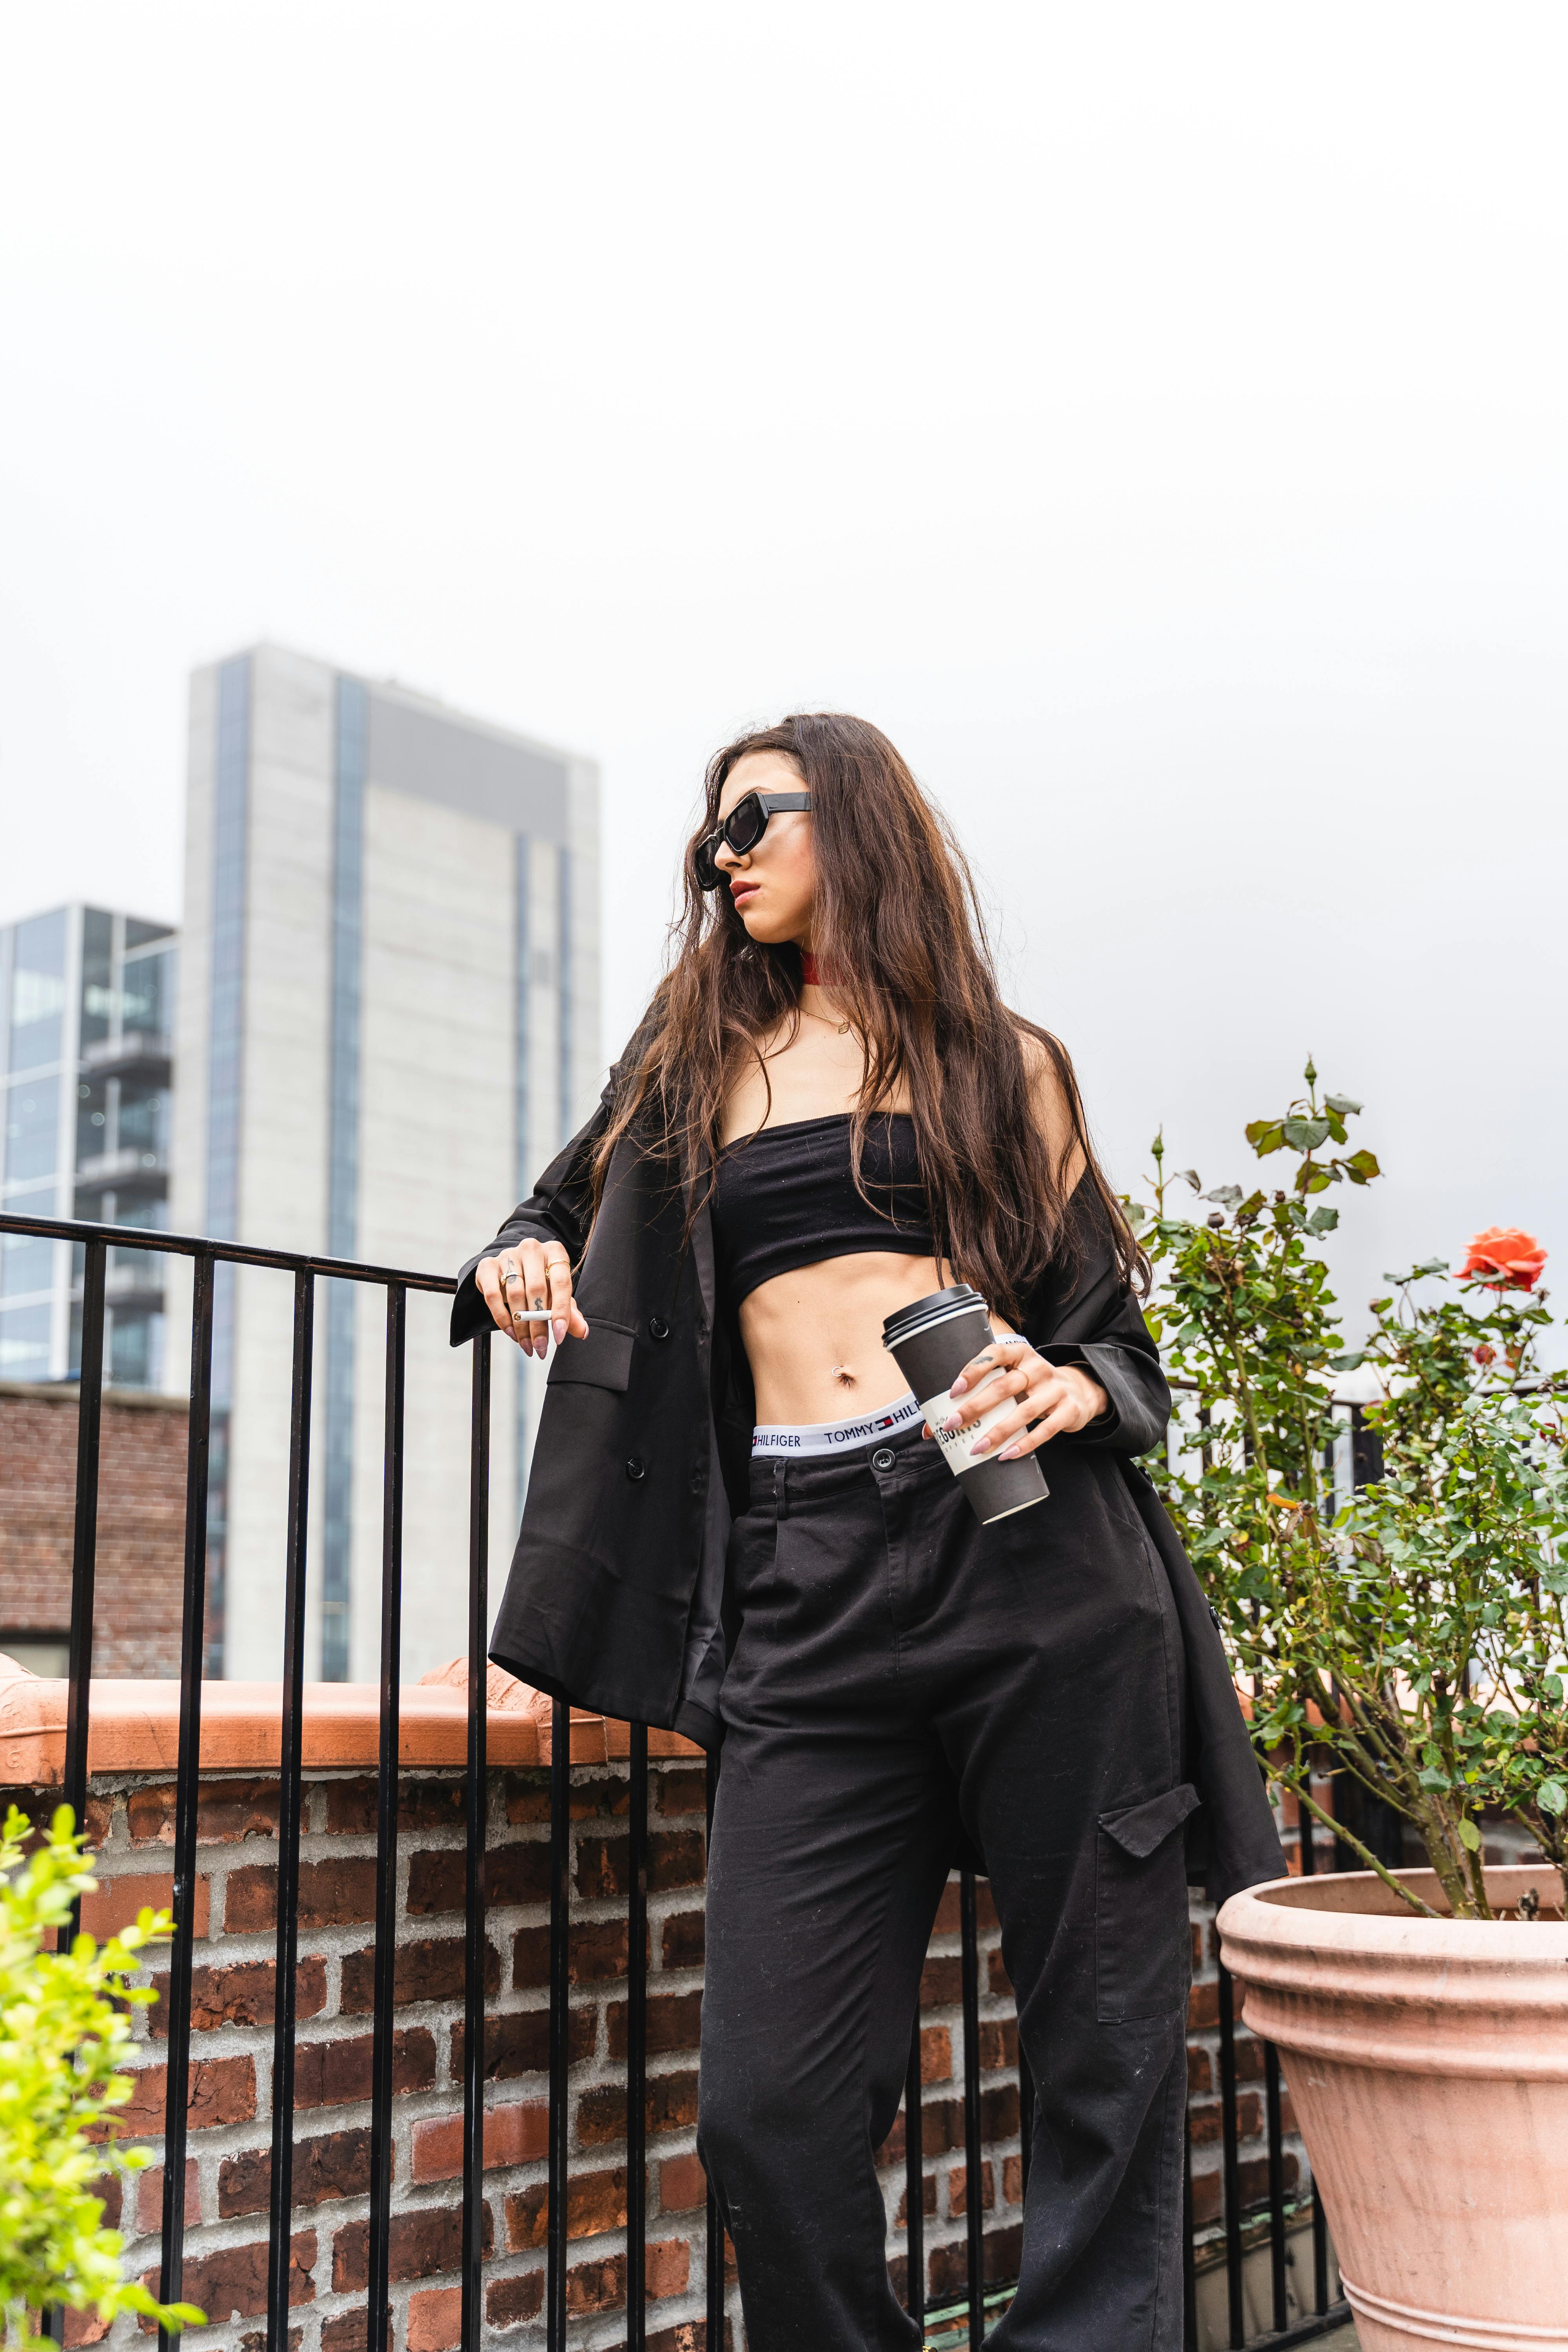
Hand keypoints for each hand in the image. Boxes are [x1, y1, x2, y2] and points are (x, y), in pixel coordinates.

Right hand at [475, 1241, 588, 1358]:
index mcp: (555, 1251)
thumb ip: (569, 1311)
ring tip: (527, 1345)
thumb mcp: (557, 1294)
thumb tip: (582, 1332)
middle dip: (539, 1324)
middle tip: (541, 1348)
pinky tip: (511, 1333)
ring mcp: (508, 1255)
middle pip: (536, 1290)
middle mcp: (531, 1249)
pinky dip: (501, 1318)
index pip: (561, 1282)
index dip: (561, 1312)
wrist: (511, 1268)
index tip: (559, 1337)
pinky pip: (492, 1295)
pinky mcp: (488, 1266)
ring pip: (514, 1294)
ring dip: (521, 1326)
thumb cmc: (541, 1282)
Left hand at [926, 1335, 1108, 1459]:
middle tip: (953, 1425)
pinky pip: (1046, 1430)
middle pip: (1004, 1386)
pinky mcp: (1068, 1411)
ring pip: (1024, 1411)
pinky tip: (1006, 1456)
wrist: (1080, 1392)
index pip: (995, 1353)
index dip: (974, 1369)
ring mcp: (1056, 1389)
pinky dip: (1025, 1445)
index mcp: (1020, 1354)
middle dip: (976, 1406)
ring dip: (998, 1431)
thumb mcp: (1012, 1381)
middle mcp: (1038, 1368)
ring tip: (976, 1448)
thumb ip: (978, 1397)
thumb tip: (929, 1430)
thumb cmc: (1031, 1387)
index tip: (954, 1390)